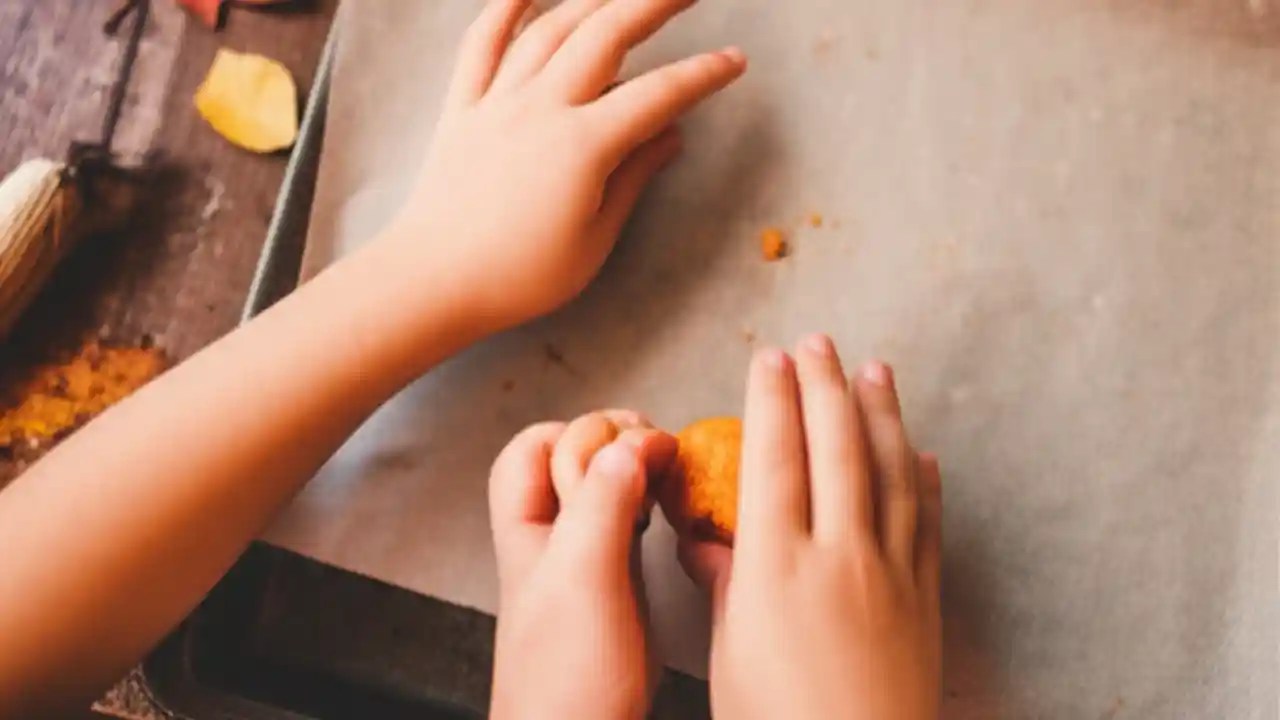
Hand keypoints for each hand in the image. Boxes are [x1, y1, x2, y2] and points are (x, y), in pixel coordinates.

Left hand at [389, 0, 745, 331]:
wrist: (433, 281)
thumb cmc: (518, 277)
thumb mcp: (594, 240)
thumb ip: (633, 178)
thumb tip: (671, 135)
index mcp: (582, 147)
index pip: (658, 96)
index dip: (703, 75)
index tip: (736, 61)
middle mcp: (541, 108)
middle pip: (607, 34)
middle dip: (654, 2)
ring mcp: (498, 101)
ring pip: (552, 26)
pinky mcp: (463, 106)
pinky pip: (483, 40)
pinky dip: (507, 5)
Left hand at [488, 410, 676, 719]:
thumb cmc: (567, 679)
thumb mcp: (584, 578)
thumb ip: (602, 504)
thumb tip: (631, 443)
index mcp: (527, 530)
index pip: (533, 446)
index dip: (579, 434)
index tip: (634, 446)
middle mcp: (550, 540)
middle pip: (568, 458)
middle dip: (612, 442)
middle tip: (657, 450)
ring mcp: (581, 563)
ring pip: (600, 489)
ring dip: (633, 470)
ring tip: (668, 470)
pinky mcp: (613, 587)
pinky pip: (626, 523)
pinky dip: (647, 504)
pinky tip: (668, 511)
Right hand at [667, 336, 942, 719]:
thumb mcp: (728, 654)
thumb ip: (724, 587)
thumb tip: (709, 545)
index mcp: (775, 568)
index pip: (774, 460)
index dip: (772, 401)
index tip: (770, 359)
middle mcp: (837, 557)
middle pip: (835, 449)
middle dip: (825, 385)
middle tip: (818, 341)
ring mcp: (890, 574)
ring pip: (890, 472)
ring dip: (881, 413)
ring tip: (875, 370)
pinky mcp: (925, 600)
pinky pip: (927, 522)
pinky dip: (926, 480)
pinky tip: (923, 453)